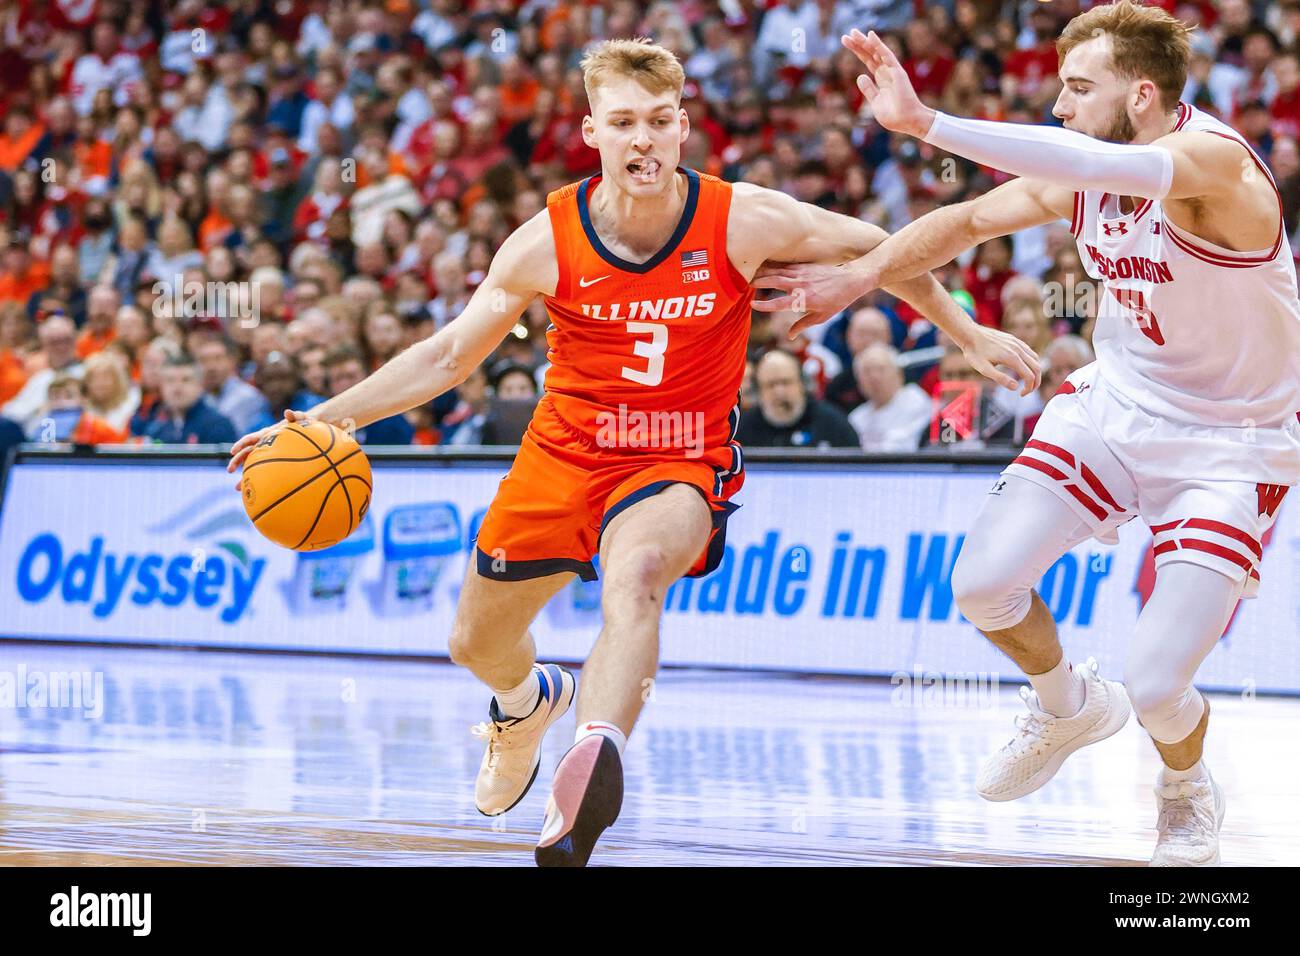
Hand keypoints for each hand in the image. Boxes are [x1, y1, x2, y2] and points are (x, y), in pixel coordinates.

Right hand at [228, 408, 313, 489]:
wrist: (310, 431)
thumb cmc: (304, 424)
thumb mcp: (301, 419)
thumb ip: (295, 416)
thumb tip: (287, 412)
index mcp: (267, 434)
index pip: (250, 439)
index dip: (240, 444)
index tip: (233, 452)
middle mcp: (264, 444)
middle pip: (246, 453)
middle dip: (236, 462)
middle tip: (229, 470)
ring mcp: (268, 454)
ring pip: (252, 465)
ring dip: (244, 476)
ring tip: (237, 488)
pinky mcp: (274, 461)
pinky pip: (263, 472)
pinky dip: (258, 481)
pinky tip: (255, 492)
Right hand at [751, 260, 876, 334]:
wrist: (852, 279)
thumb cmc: (838, 300)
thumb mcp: (822, 317)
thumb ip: (803, 325)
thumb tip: (789, 336)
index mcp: (804, 300)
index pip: (779, 304)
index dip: (765, 306)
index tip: (753, 305)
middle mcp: (801, 285)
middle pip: (774, 282)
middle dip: (758, 282)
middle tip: (743, 284)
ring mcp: (802, 273)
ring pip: (777, 271)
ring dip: (762, 272)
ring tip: (749, 273)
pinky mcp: (804, 265)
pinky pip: (784, 265)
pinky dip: (772, 265)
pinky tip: (763, 264)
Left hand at [841, 29, 933, 138]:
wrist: (908, 122)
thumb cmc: (895, 115)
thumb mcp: (876, 102)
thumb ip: (868, 89)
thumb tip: (860, 76)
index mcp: (881, 78)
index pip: (868, 60)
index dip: (858, 51)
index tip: (846, 42)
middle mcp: (886, 72)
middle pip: (870, 54)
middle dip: (858, 45)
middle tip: (845, 35)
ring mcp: (892, 71)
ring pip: (876, 52)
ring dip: (865, 42)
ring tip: (853, 33)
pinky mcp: (897, 72)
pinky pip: (887, 55)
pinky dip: (879, 45)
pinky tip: (871, 35)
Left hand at [959, 325, 1041, 395]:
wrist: (969, 334)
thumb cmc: (974, 352)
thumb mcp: (984, 369)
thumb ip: (1000, 378)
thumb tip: (1016, 387)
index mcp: (1012, 358)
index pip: (1029, 376)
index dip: (1029, 388)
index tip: (1021, 394)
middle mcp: (1018, 349)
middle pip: (1037, 368)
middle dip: (1036, 381)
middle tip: (1028, 391)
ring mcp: (1017, 343)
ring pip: (1035, 358)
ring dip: (1035, 371)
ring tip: (1027, 381)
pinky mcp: (1014, 339)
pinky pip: (1028, 351)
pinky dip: (1031, 361)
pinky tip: (1024, 367)